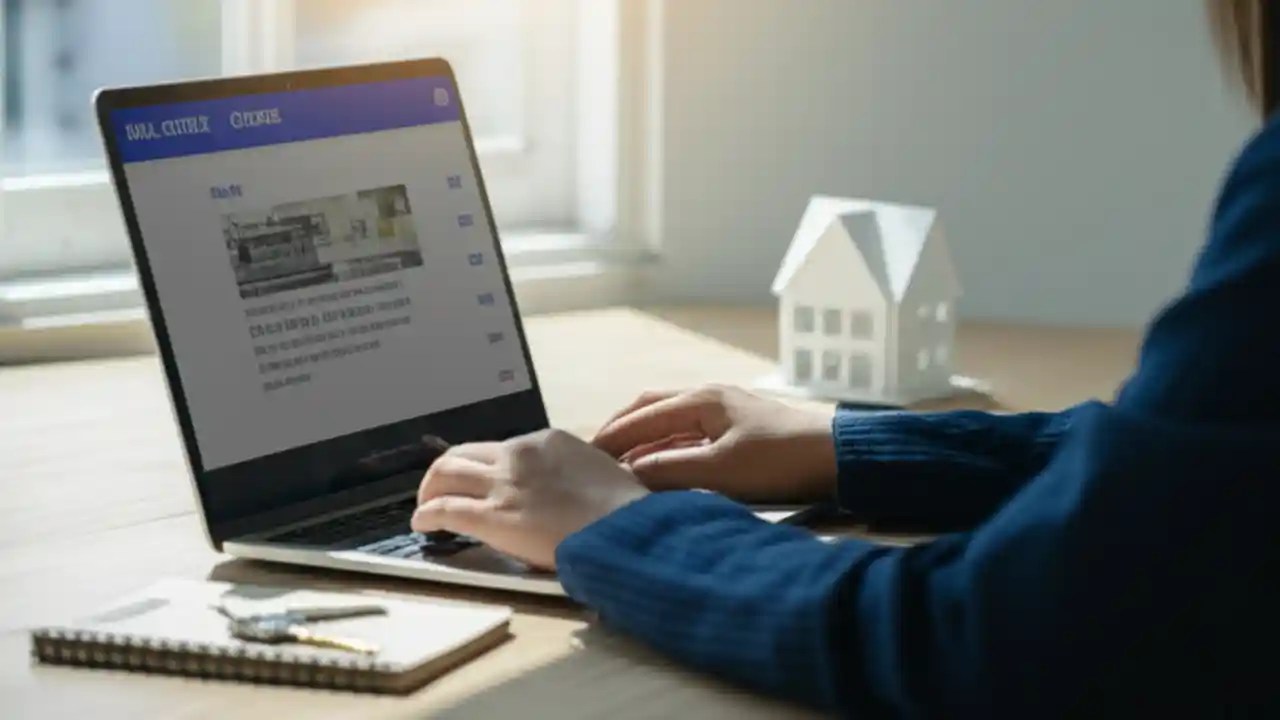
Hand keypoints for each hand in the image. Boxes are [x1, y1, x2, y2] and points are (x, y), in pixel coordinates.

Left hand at [411, 429, 648, 569]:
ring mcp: (502, 484)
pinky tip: (423, 525)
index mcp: (545, 441)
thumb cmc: (622, 509)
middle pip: (461, 453)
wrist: (621, 528)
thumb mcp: (597, 471)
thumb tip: (567, 486)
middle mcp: (517, 454)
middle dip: (444, 471)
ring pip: (444, 474)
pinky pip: (444, 510)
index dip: (485, 467)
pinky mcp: (491, 517)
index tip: (482, 482)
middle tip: (439, 490)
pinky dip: (426, 515)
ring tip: (425, 506)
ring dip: (428, 490)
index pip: (500, 449)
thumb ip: (572, 472)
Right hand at [592, 385, 836, 501]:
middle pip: (651, 411)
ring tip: (620, 468)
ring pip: (671, 426)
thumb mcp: (720, 470)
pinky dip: (668, 452)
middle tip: (594, 458)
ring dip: (644, 444)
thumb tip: (627, 477)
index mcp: (702, 400)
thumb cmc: (780, 460)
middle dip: (622, 433)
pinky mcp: (741, 433)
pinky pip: (690, 438)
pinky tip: (662, 473)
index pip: (641, 416)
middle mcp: (710, 400)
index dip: (610, 438)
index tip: (583, 459)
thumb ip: (670, 471)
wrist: (839, 459)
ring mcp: (727, 414)